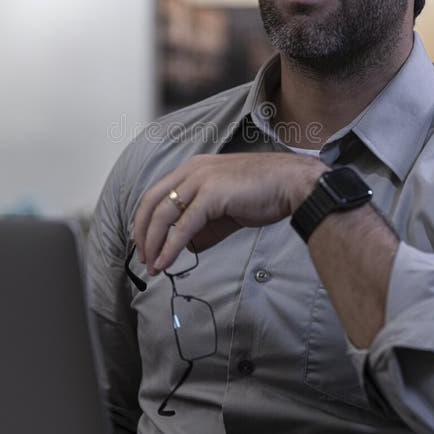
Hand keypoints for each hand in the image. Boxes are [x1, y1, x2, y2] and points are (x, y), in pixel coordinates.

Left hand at [132, 153, 325, 272]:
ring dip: (153, 244)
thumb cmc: (264, 193)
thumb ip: (204, 225)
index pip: (157, 193)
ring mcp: (200, 179)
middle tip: (142, 258)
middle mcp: (192, 170)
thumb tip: (187, 246)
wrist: (292, 184)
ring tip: (152, 265)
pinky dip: (170, 247)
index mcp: (193, 168)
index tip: (142, 242)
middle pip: (152, 202)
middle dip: (142, 233)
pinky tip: (165, 262)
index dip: (144, 219)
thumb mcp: (225, 208)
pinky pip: (182, 226)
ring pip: (162, 215)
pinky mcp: (211, 195)